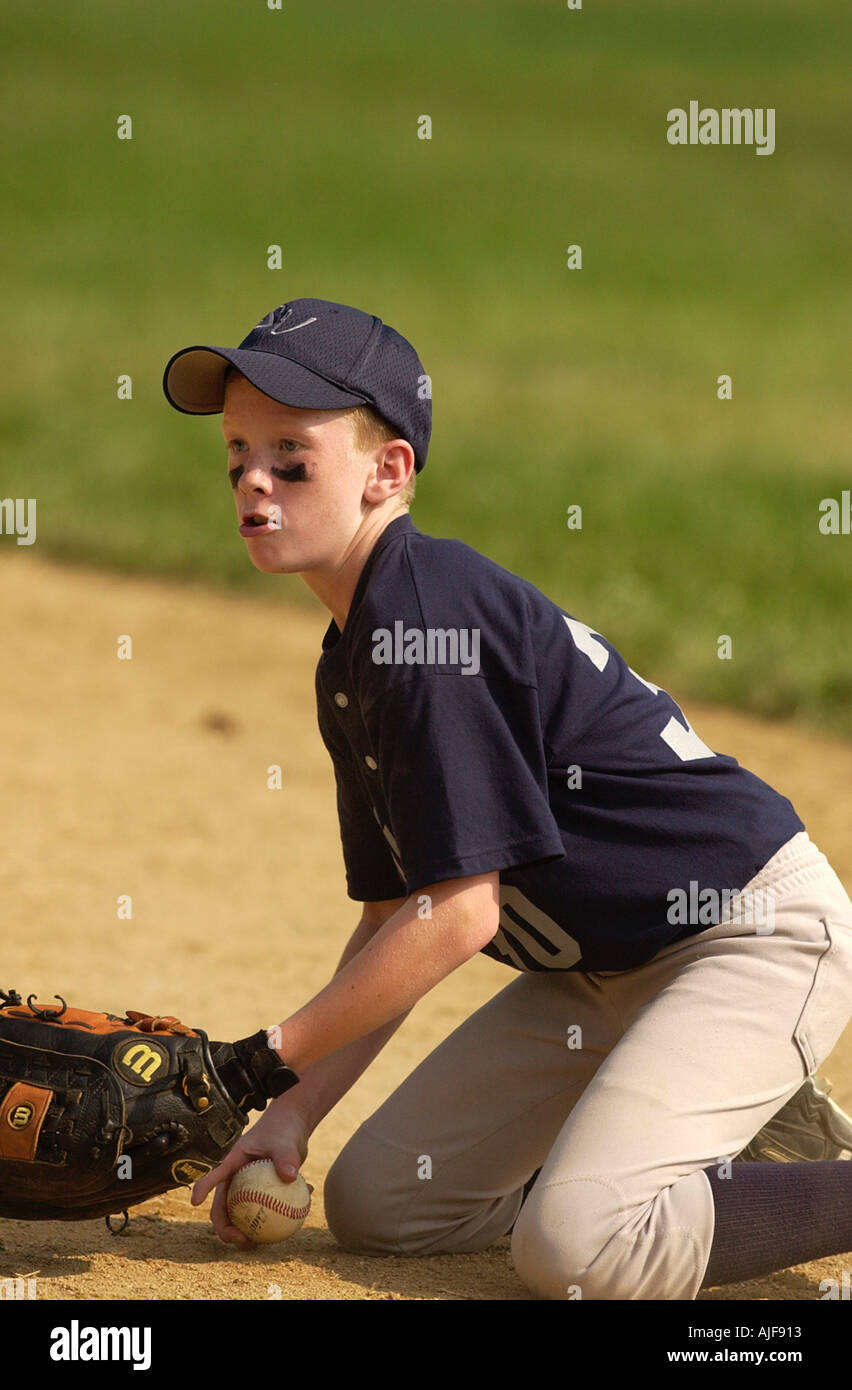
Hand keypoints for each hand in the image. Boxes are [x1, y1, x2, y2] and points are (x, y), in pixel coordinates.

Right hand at [191, 1096, 311, 1247]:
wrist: (293, 1126)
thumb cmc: (283, 1129)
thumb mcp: (285, 1142)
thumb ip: (287, 1158)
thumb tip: (290, 1177)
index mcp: (233, 1162)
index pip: (214, 1174)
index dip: (202, 1187)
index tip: (195, 1200)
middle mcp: (237, 1179)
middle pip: (224, 1208)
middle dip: (226, 1229)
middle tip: (243, 1240)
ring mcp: (248, 1188)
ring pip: (243, 1216)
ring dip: (249, 1232)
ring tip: (261, 1243)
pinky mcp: (263, 1193)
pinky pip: (266, 1212)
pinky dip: (277, 1218)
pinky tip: (297, 1217)